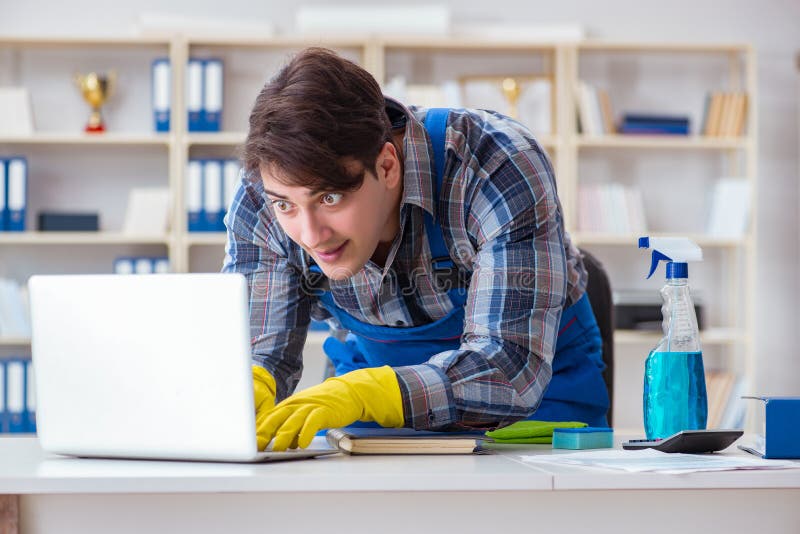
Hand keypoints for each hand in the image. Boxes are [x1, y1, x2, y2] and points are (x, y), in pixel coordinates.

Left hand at [256, 366, 403, 450]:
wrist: (347, 393)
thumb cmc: (323, 405)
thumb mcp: (302, 412)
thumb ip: (288, 424)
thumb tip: (274, 443)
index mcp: (288, 405)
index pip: (268, 417)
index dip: (257, 429)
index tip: (246, 443)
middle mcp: (296, 404)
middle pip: (276, 417)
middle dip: (265, 432)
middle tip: (256, 446)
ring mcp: (310, 406)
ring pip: (293, 420)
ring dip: (284, 435)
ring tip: (278, 448)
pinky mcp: (325, 411)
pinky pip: (314, 421)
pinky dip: (308, 432)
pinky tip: (304, 443)